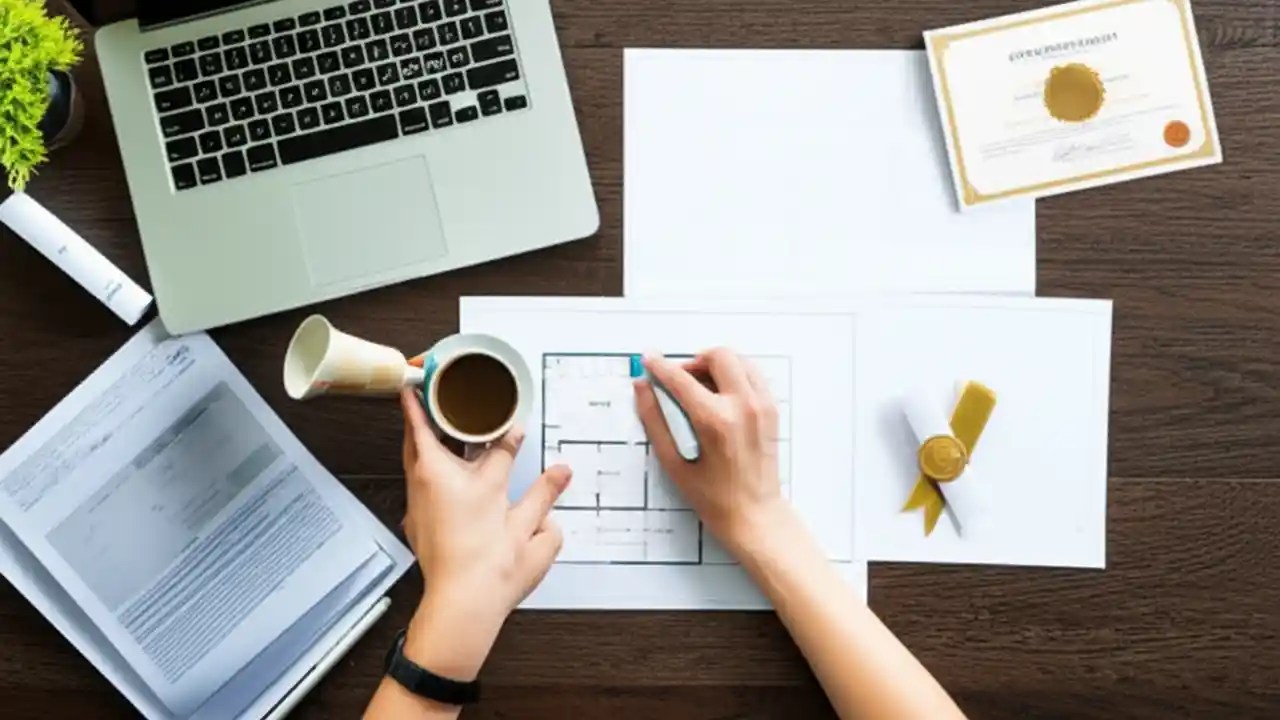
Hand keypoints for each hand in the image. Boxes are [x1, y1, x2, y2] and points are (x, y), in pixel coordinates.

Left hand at [398, 388, 571, 679]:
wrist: (462, 606)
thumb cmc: (489, 567)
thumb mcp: (530, 523)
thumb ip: (545, 492)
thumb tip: (561, 471)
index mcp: (445, 475)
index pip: (437, 425)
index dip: (438, 401)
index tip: (437, 383)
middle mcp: (425, 487)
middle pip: (416, 439)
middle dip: (421, 415)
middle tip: (428, 397)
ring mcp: (418, 508)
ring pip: (414, 464)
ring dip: (425, 445)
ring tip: (443, 433)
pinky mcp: (419, 528)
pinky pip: (419, 488)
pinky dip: (430, 473)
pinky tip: (450, 480)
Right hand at [633, 349, 790, 558]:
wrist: (755, 515)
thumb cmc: (715, 498)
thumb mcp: (674, 463)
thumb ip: (654, 421)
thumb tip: (642, 388)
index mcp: (715, 421)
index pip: (681, 378)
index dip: (660, 366)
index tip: (650, 361)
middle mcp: (743, 407)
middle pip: (718, 355)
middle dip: (693, 362)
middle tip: (680, 380)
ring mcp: (762, 406)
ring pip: (739, 359)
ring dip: (716, 365)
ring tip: (701, 387)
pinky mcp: (771, 410)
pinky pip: (753, 375)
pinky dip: (735, 376)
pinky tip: (721, 396)